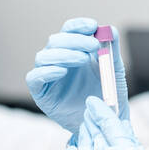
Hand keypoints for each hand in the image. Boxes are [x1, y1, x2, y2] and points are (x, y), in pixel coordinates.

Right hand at [25, 17, 128, 135]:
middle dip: (74, 40)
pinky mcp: (40, 93)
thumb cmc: (107, 97)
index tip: (92, 26)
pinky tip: (63, 71)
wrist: (103, 123)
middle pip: (55, 41)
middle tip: (93, 46)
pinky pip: (34, 77)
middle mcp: (57, 61)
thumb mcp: (114, 72)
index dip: (78, 26)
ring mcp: (47, 76)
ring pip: (43, 56)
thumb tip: (111, 30)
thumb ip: (112, 51)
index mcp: (73, 51)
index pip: (69, 31)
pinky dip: (47, 71)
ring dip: (63, 54)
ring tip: (82, 59)